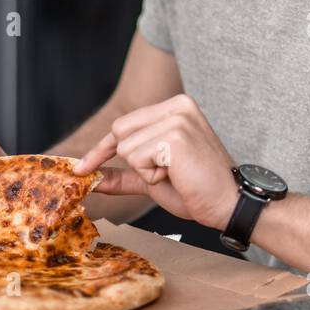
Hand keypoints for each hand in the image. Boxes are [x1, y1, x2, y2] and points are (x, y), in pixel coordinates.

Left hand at [72, 94, 238, 230]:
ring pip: (126, 147)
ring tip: (175, 172)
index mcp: (175, 106)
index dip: (102, 149)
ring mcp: (176, 119)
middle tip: (165, 172)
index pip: (124, 124)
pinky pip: (137, 159)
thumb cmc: (196, 190)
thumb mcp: (152, 178)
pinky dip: (151, 175)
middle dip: (131, 160)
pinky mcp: (174, 136)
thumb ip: (123, 174)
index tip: (81, 167)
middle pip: (120, 131)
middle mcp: (177, 105)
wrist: (228, 204)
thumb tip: (90, 177)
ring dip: (144, 170)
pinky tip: (177, 175)